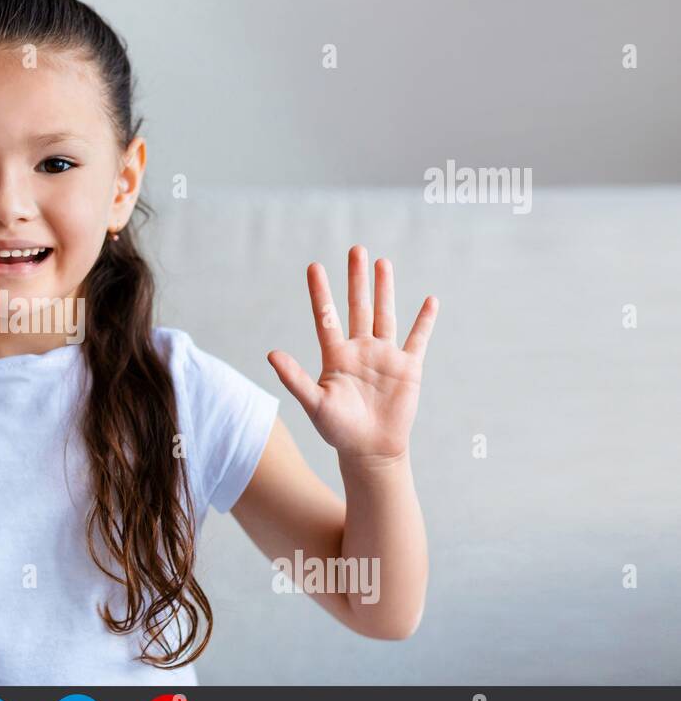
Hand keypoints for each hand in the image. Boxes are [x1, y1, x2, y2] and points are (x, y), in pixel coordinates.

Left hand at [267, 245, 438, 463]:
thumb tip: (271, 354)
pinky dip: (424, 320)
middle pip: (358, 307)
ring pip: (385, 315)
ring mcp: (384, 356)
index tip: (314, 266)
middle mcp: (359, 349)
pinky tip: (429, 299)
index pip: (325, 316)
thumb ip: (294, 377)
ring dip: (384, 289)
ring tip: (382, 263)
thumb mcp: (314, 403)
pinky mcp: (407, 367)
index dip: (320, 292)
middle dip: (356, 279)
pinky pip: (417, 339)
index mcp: (335, 356)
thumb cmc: (337, 430)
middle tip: (356, 249)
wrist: (370, 451)